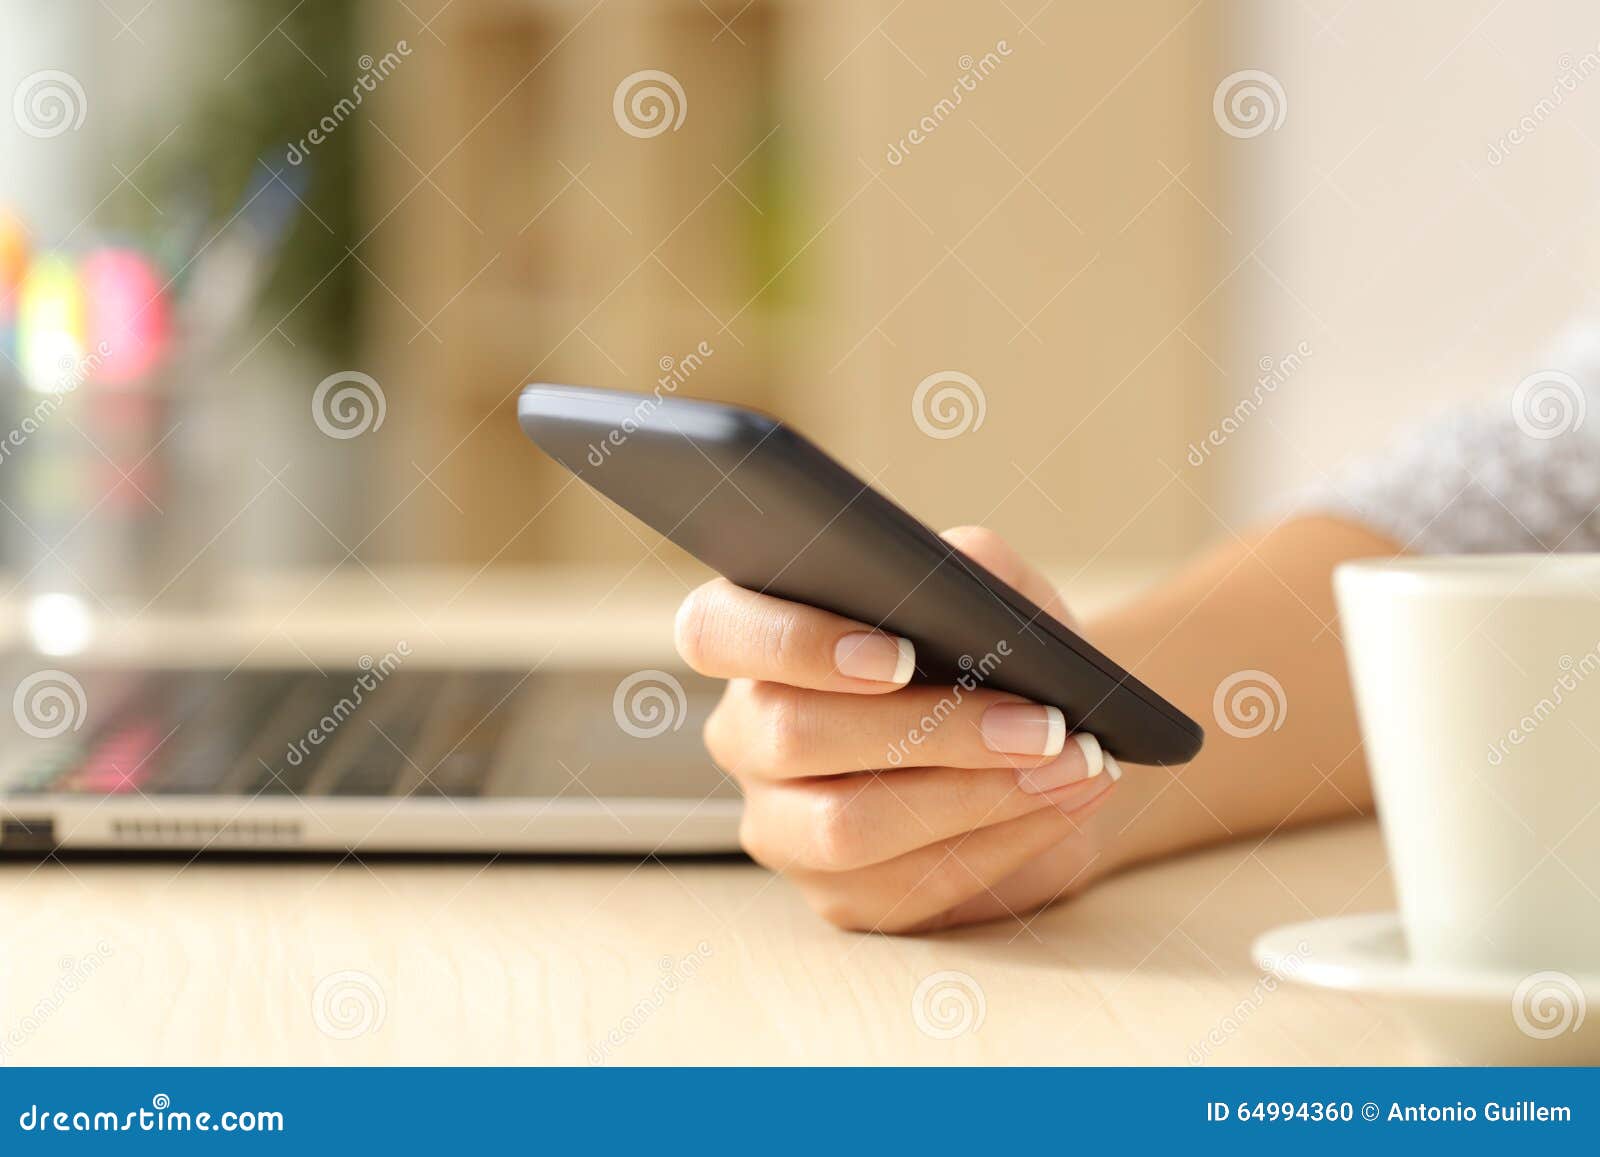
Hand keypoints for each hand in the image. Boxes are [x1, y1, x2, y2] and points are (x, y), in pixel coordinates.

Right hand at [674, 526, 1121, 932]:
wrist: (1043, 744)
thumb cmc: (994, 653)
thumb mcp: (991, 591)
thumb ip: (967, 565)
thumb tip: (960, 575)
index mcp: (756, 638)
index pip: (717, 631)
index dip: (795, 643)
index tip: (901, 656)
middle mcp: (748, 734)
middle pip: (794, 736)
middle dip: (932, 730)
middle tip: (1039, 724)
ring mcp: (781, 825)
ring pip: (846, 826)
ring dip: (976, 795)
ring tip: (1071, 764)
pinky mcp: (838, 897)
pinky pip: (906, 885)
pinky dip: (1001, 842)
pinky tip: (1063, 806)